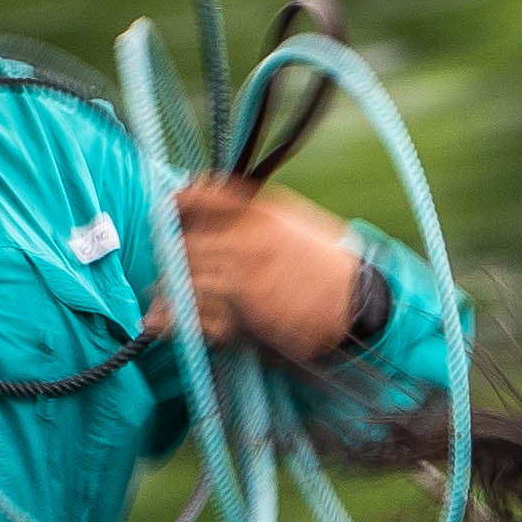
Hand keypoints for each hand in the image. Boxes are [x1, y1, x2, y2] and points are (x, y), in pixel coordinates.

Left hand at [167, 181, 378, 363]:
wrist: (359, 300)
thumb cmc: (325, 259)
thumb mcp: (291, 218)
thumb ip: (248, 208)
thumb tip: (202, 195)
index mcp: (261, 214)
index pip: (200, 199)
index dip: (176, 205)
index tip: (166, 211)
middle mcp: (250, 243)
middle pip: (187, 245)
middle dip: (171, 258)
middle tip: (168, 268)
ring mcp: (249, 280)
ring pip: (189, 283)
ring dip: (170, 295)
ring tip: (161, 307)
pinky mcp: (251, 316)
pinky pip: (204, 317)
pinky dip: (186, 323)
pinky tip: (173, 325)